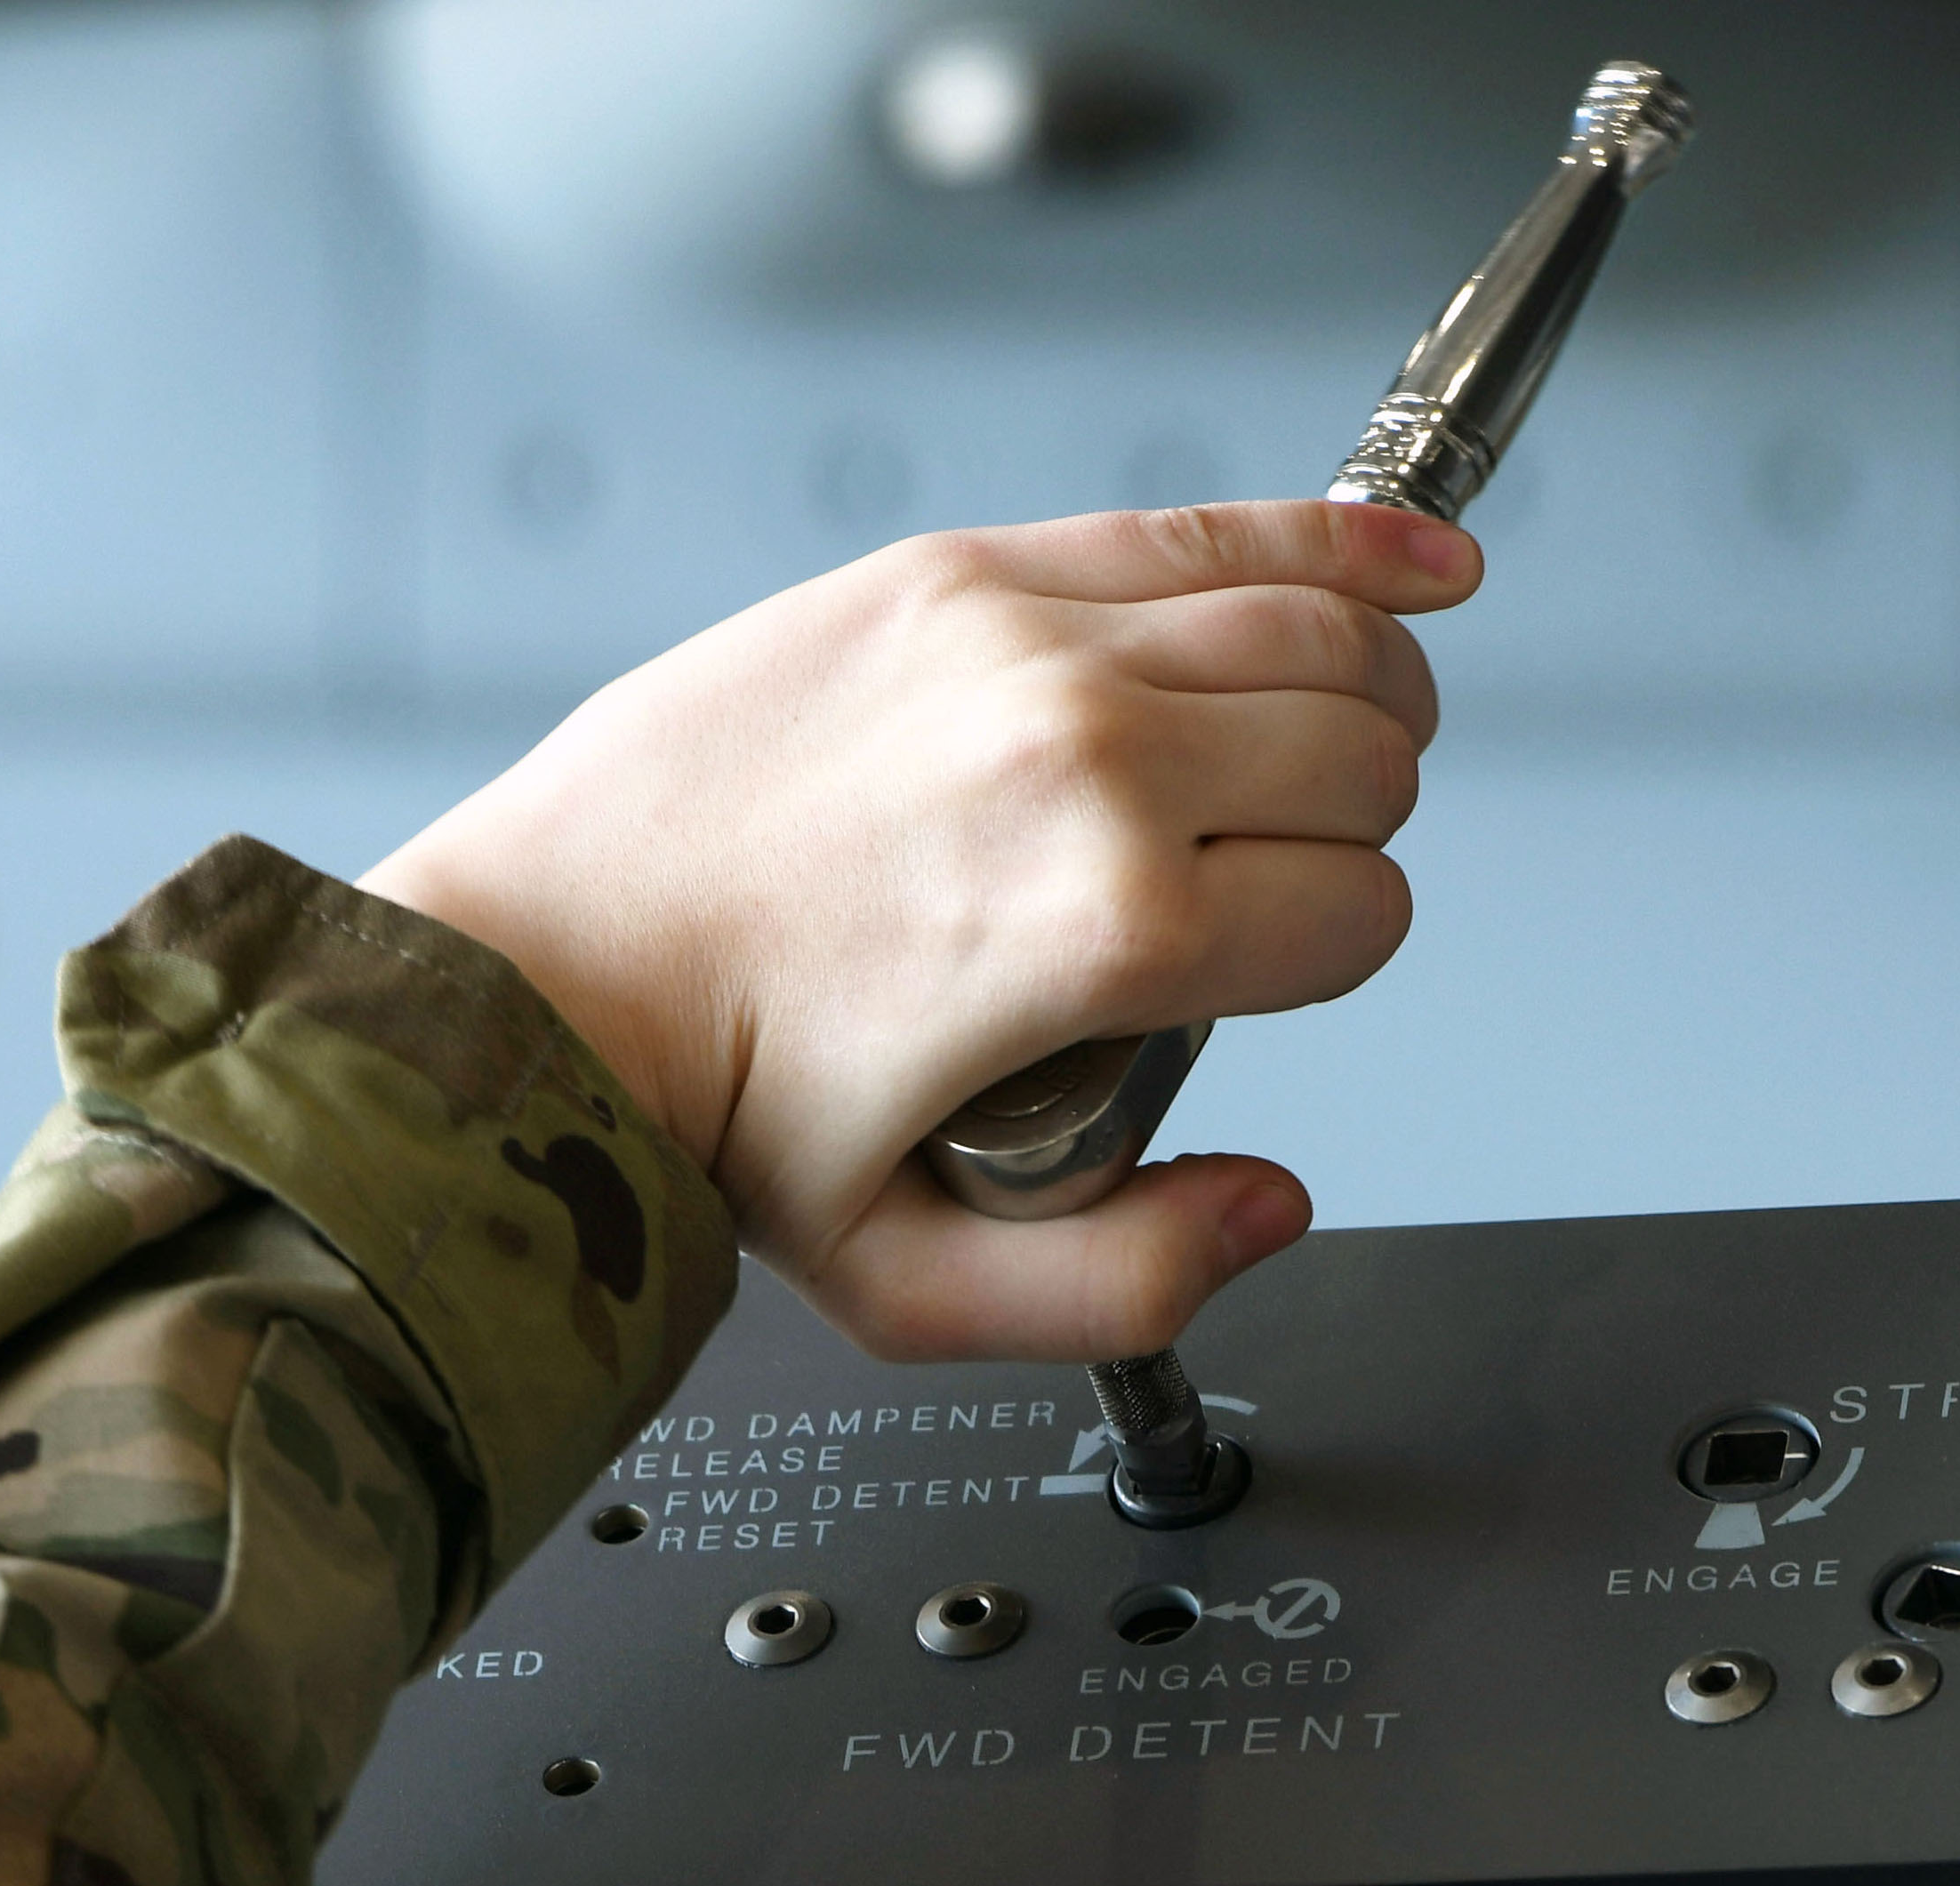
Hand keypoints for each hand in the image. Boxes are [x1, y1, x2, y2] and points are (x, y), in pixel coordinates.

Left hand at [363, 497, 1482, 1361]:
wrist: (545, 974)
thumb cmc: (713, 1106)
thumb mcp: (920, 1281)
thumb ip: (1131, 1283)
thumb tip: (1271, 1208)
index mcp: (1107, 930)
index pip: (1361, 911)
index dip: (1332, 956)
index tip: (1257, 972)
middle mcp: (1086, 762)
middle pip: (1364, 759)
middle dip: (1357, 827)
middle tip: (1284, 869)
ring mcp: (1024, 644)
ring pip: (1319, 630)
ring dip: (1367, 692)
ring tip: (1346, 740)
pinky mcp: (962, 569)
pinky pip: (1210, 528)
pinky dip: (1342, 539)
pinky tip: (1413, 562)